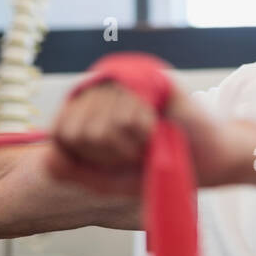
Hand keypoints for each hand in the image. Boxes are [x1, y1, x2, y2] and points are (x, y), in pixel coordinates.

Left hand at [46, 80, 235, 195]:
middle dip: (110, 153)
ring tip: (150, 138)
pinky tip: (157, 127)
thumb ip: (75, 171)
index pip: (60, 133)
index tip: (115, 159)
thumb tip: (45, 161)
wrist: (209, 159)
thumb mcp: (110, 179)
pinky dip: (144, 131)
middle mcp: (103, 88)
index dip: (86, 156)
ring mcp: (126, 79)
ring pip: (102, 124)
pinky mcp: (148, 76)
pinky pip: (127, 112)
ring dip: (130, 144)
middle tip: (137, 149)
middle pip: (79, 131)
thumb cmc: (161, 166)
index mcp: (89, 108)